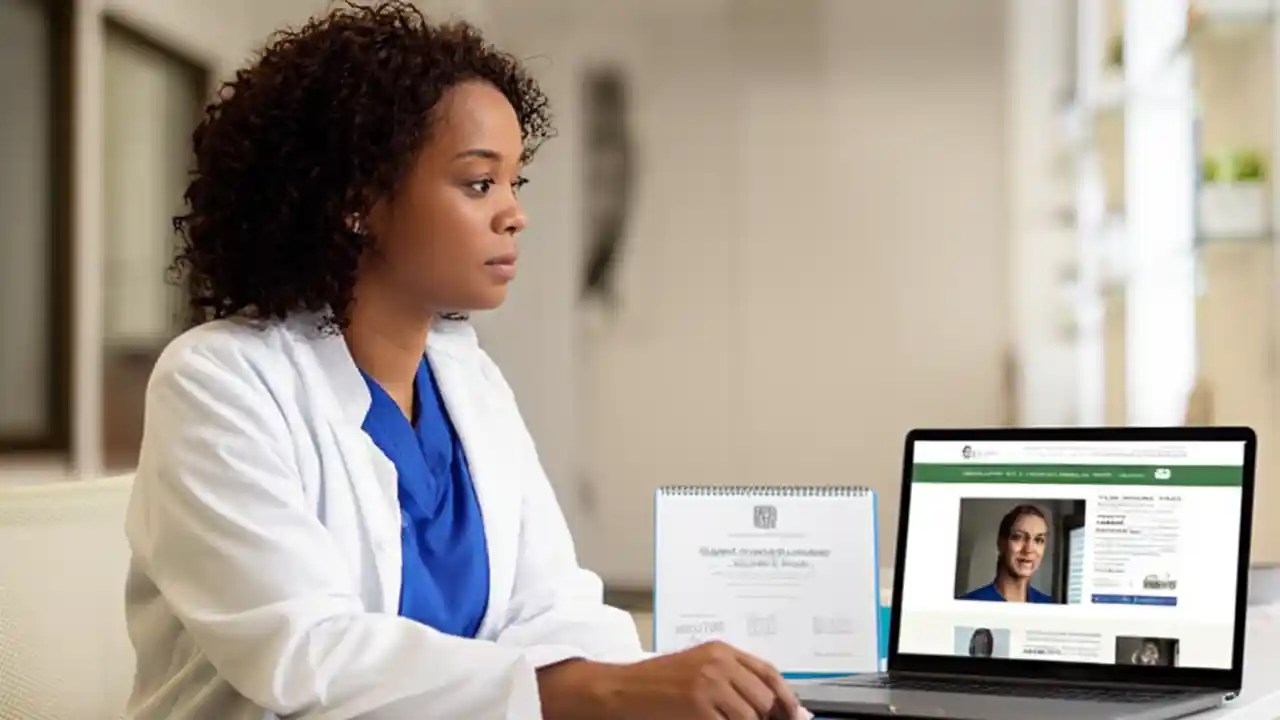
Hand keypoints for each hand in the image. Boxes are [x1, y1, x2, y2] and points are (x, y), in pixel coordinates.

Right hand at [602, 641, 803, 719]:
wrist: (622, 689)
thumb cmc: (657, 683)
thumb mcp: (697, 667)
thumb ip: (730, 677)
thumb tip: (767, 705)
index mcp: (721, 650)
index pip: (768, 672)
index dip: (786, 696)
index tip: (796, 714)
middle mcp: (719, 663)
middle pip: (764, 697)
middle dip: (769, 719)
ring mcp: (709, 685)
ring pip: (751, 716)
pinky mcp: (699, 707)